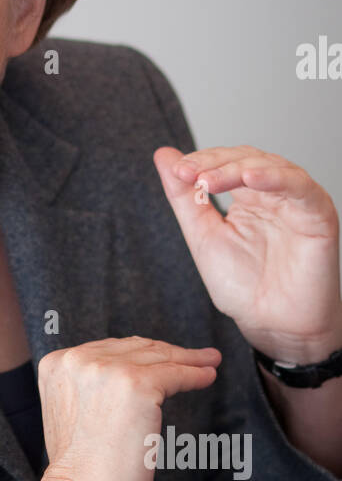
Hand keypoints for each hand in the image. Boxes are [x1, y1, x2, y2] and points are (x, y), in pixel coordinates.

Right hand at [37, 336, 220, 480]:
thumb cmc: (79, 469)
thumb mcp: (73, 412)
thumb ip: (91, 387)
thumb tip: (135, 377)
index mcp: (57, 363)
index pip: (108, 349)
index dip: (140, 352)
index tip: (163, 355)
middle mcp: (78, 359)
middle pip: (134, 347)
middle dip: (167, 351)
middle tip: (197, 355)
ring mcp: (107, 369)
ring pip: (157, 358)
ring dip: (187, 360)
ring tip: (208, 362)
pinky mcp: (137, 385)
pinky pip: (175, 374)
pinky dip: (195, 374)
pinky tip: (208, 375)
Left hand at [154, 145, 341, 364]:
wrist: (273, 325)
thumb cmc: (244, 287)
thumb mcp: (204, 237)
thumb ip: (185, 198)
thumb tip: (163, 155)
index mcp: (247, 198)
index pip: (224, 163)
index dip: (201, 161)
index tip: (177, 169)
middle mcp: (272, 194)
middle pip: (245, 159)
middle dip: (215, 163)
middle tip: (190, 173)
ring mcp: (296, 202)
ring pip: (271, 167)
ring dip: (238, 169)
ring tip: (211, 179)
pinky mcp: (318, 213)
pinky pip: (300, 187)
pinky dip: (276, 178)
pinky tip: (251, 179)